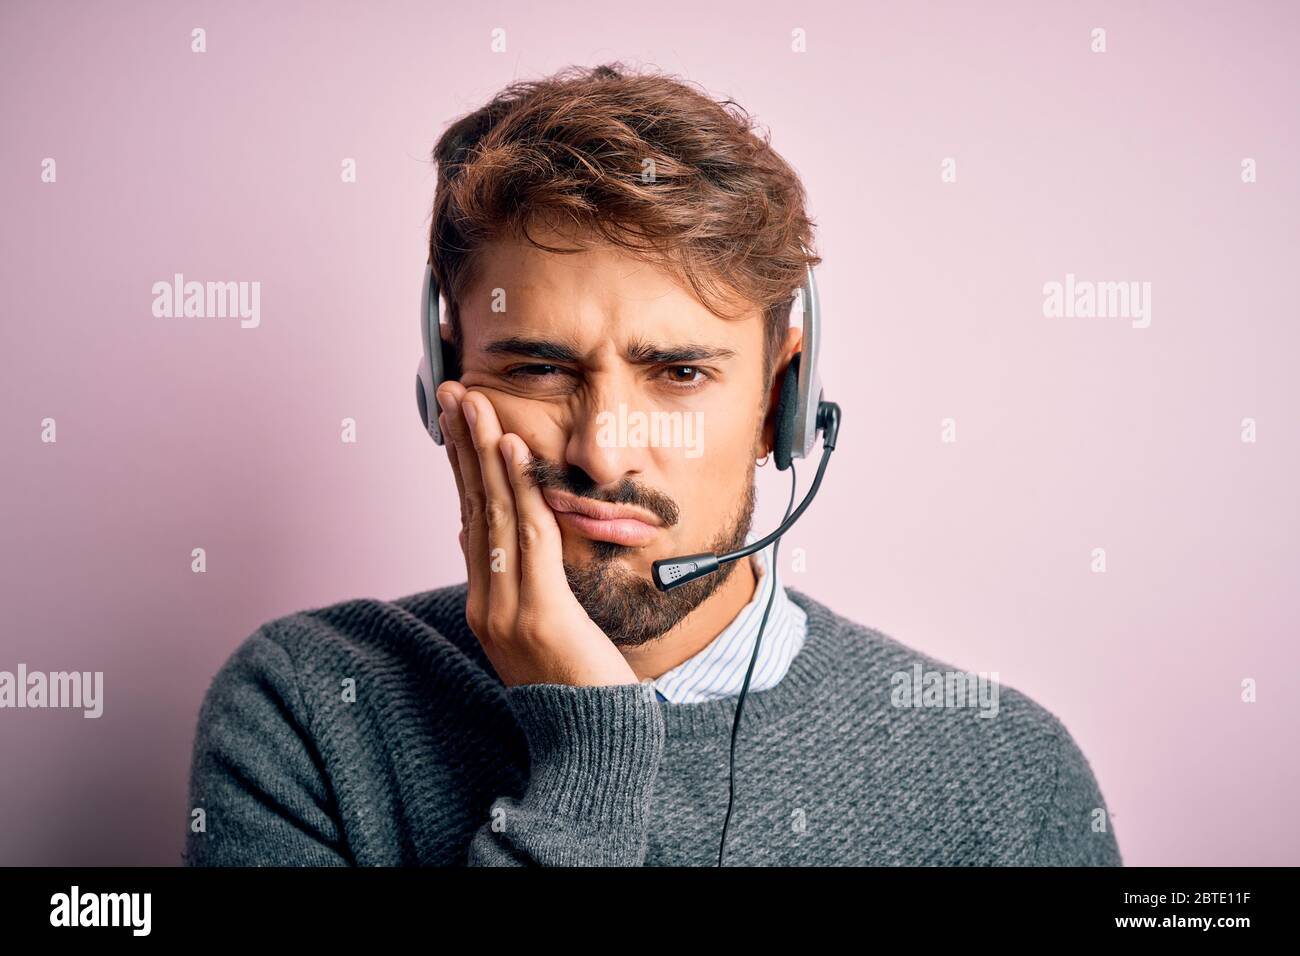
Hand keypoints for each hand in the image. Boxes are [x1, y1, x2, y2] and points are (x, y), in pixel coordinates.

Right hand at [435, 381, 639, 688]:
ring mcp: (507, 607)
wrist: (589, 744)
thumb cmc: (574, 687)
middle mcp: (486, 601)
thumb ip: (513, 584)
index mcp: (484, 602)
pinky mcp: (538, 613)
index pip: (469, 518)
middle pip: (472, 507)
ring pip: (493, 513)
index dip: (462, 467)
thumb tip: (485, 540)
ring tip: (477, 405)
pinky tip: (514, 451)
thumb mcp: (537, 630)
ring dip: (484, 452)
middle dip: (462, 446)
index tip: (457, 422)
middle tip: (452, 393)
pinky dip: (519, 489)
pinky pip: (527, 538)